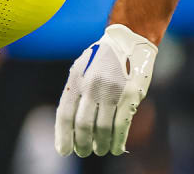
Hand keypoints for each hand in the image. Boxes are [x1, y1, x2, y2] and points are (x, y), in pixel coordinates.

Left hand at [55, 24, 157, 156]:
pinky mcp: (130, 95)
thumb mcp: (82, 68)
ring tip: (99, 150)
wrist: (129, 40)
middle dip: (82, 143)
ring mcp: (112, 91)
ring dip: (100, 144)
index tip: (64, 150)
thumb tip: (68, 125)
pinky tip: (115, 148)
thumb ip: (75, 92)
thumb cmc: (101, 58)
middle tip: (83, 152)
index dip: (63, 136)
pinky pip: (122, 125)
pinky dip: (117, 140)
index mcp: (76, 78)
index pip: (65, 114)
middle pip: (83, 124)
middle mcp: (92, 85)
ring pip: (102, 128)